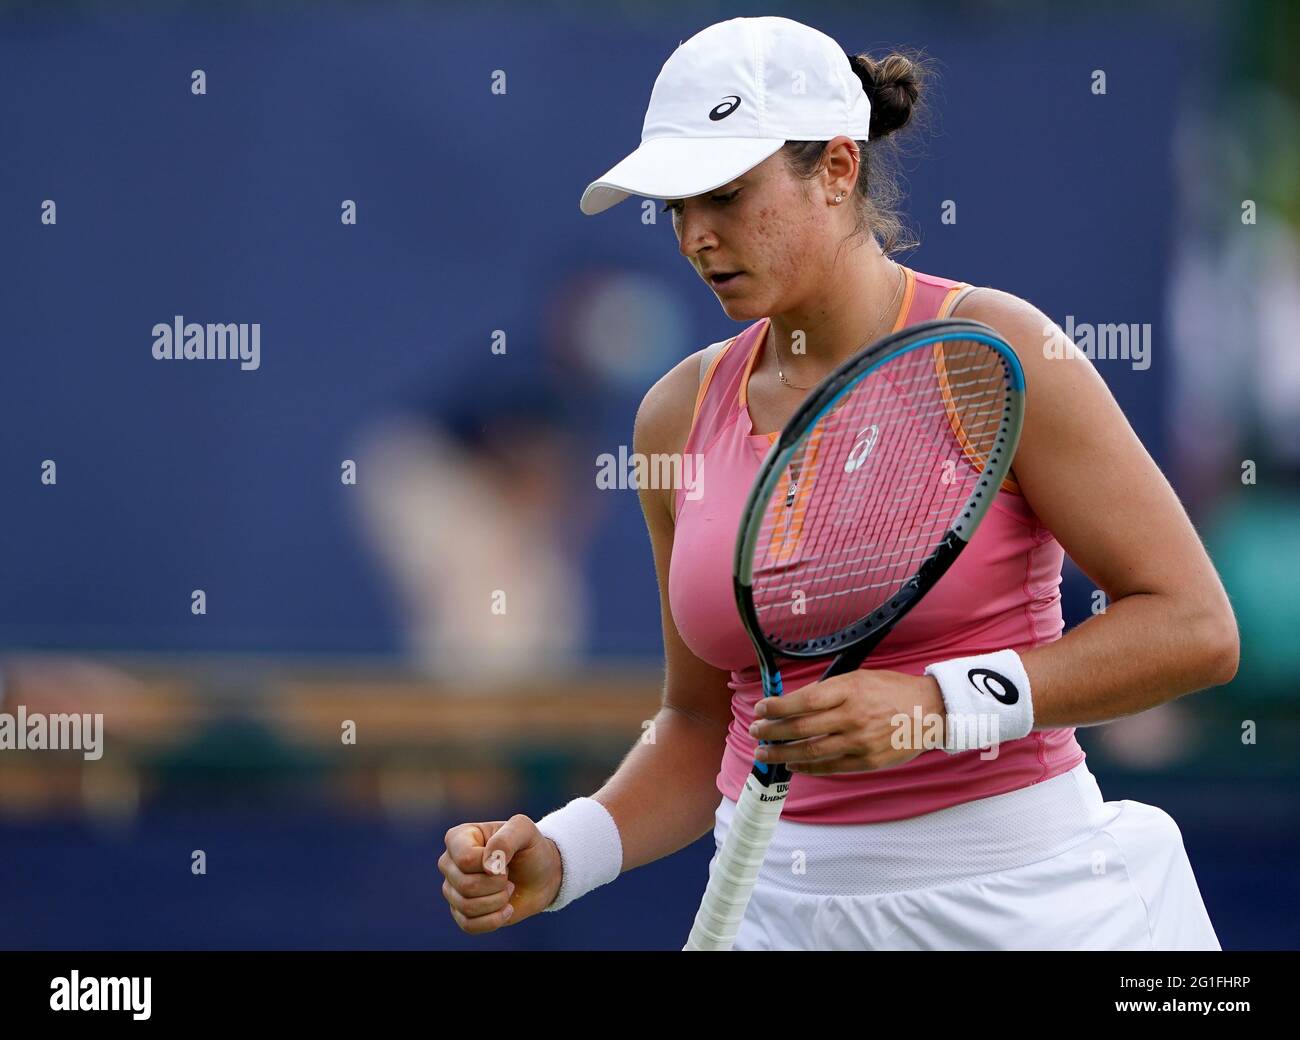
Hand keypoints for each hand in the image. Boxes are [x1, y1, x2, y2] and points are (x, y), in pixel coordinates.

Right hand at [439, 815, 562, 933]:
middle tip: (509, 877)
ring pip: (466, 906)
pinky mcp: (460, 912)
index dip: (493, 865)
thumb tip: (487, 867)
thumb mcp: (525, 830)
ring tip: (509, 890)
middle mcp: (449, 862)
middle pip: (466, 885)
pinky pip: (468, 925)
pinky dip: (494, 920)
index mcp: (459, 837)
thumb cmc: (530, 848)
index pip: (466, 859)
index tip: (507, 861)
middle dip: (498, 885)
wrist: (542, 875)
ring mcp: (452, 888)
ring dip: (498, 901)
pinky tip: (507, 909)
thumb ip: (505, 839)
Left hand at [747, 670, 945, 774]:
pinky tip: (792, 764)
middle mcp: (852, 717)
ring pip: (811, 751)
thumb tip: (796, 702)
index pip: (803, 701)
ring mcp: (860, 742)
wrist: (931, 711)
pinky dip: (808, 767)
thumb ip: (829, 691)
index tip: (760, 709)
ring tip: (764, 753)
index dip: (777, 707)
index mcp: (849, 690)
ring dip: (783, 753)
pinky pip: (830, 767)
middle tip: (755, 732)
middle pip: (802, 728)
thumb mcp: (860, 678)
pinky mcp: (867, 762)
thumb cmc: (893, 690)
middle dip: (772, 731)